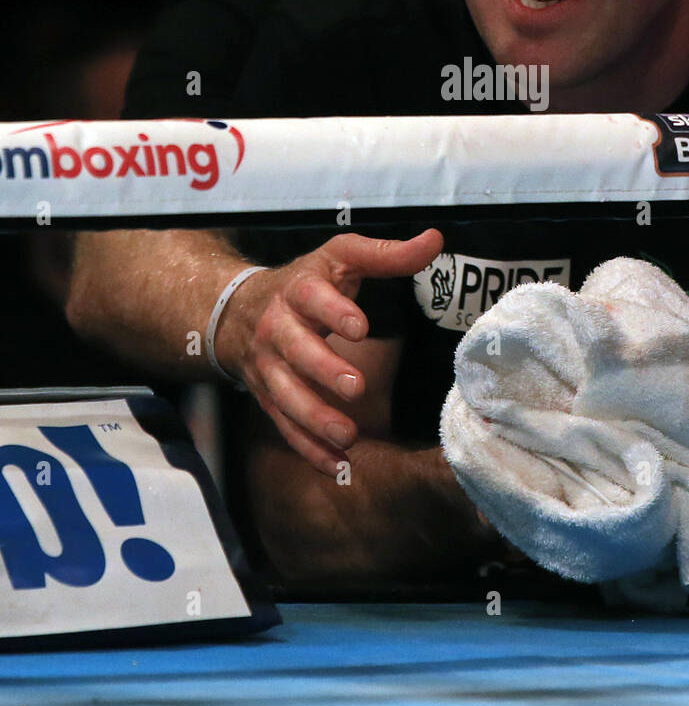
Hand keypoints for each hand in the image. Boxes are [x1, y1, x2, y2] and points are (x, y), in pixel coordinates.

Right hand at [219, 229, 441, 470]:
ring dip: (315, 418)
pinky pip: (285, 426)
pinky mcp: (268, 398)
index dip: (334, 310)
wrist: (237, 310)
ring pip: (286, 395)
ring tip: (348, 436)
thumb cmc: (306, 282)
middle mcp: (277, 329)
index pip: (313, 297)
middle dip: (323, 370)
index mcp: (298, 290)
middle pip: (296, 351)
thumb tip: (434, 240)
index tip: (361, 326)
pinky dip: (308, 448)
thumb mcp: (341, 258)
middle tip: (357, 386)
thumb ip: (387, 254)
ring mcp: (269, 367)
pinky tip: (336, 466)